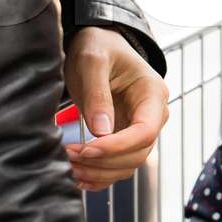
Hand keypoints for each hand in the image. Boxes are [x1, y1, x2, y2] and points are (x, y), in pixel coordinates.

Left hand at [62, 27, 168, 189]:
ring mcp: (140, 129)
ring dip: (99, 172)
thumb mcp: (93, 61)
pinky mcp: (124, 138)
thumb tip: (101, 132)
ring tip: (67, 165)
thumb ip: (97, 94)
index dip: (117, 147)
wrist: (98, 44)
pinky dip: (99, 176)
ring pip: (128, 165)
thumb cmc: (98, 46)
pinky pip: (118, 166)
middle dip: (103, 161)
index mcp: (153, 94)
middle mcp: (153, 115)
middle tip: (68, 156)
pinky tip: (77, 176)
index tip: (85, 149)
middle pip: (138, 153)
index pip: (145, 132)